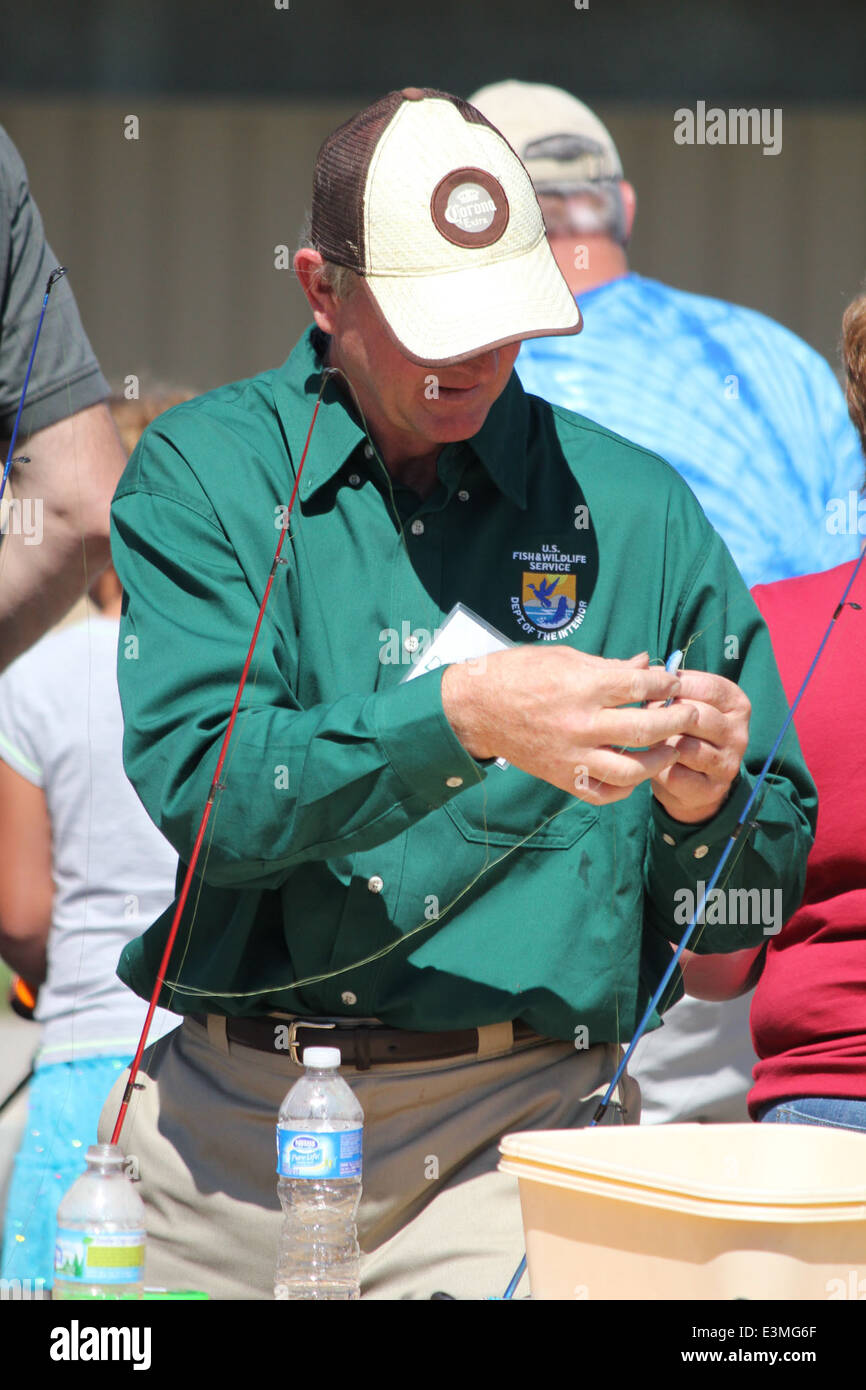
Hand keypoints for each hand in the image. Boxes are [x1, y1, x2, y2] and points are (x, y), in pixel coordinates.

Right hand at [442, 647, 698, 805]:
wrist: (476, 708)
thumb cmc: (518, 673)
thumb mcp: (564, 658)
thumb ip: (609, 666)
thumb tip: (646, 664)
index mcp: (583, 687)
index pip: (641, 685)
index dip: (665, 683)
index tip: (674, 682)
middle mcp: (582, 724)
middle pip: (646, 729)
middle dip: (677, 720)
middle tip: (690, 714)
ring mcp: (573, 755)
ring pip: (632, 770)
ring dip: (659, 760)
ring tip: (669, 748)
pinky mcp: (562, 776)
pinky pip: (603, 793)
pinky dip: (625, 789)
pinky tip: (635, 773)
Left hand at [649, 669, 749, 822]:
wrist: (691, 784)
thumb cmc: (682, 732)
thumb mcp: (683, 703)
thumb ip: (669, 685)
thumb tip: (641, 665)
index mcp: (736, 703)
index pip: (707, 687)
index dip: (673, 686)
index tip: (648, 688)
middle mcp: (739, 733)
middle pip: (698, 716)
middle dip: (664, 715)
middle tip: (640, 717)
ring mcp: (728, 763)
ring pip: (687, 747)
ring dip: (661, 743)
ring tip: (646, 740)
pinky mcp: (711, 789)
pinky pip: (677, 774)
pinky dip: (659, 768)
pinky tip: (652, 763)